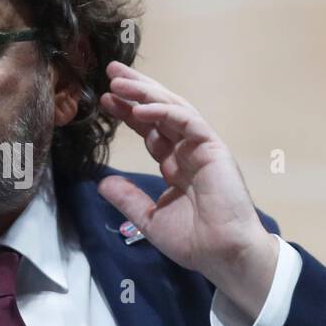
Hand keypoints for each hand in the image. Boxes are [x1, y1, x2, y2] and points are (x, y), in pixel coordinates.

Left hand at [98, 61, 278, 317]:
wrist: (223, 255)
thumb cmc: (195, 241)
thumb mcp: (150, 218)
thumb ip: (128, 198)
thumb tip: (102, 183)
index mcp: (177, 165)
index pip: (150, 130)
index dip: (129, 114)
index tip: (106, 100)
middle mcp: (189, 150)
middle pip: (160, 111)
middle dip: (136, 90)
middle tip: (111, 71)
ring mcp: (202, 147)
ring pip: (172, 109)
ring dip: (146, 93)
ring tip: (119, 82)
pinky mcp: (213, 148)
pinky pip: (187, 122)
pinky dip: (163, 112)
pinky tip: (139, 109)